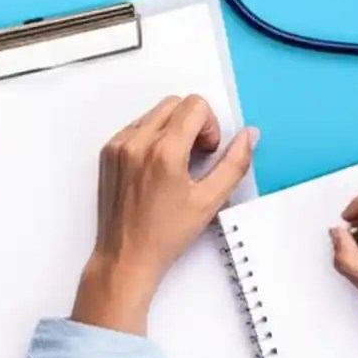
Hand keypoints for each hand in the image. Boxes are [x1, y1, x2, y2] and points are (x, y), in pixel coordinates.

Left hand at [72, 95, 258, 335]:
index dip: (211, 126)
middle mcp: (137, 142)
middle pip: (176, 103)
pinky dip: (153, 137)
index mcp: (164, 151)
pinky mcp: (108, 152)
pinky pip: (137, 126)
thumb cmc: (166, 233)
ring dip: (173, 129)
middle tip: (196, 157)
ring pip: (156, 113)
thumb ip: (235, 163)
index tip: (207, 152)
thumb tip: (250, 136)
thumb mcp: (211, 200)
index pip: (195, 105)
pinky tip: (158, 167)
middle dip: (193, 124)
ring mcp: (118, 145)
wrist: (126, 255)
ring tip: (176, 164)